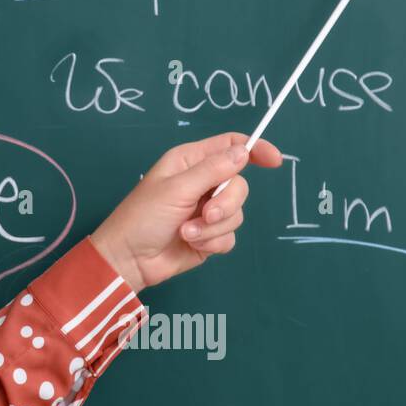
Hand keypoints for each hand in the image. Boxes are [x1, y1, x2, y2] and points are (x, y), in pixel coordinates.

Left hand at [88, 132, 281, 292]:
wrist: (130, 259)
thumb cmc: (143, 217)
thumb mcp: (176, 189)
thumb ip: (212, 171)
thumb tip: (243, 152)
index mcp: (190, 162)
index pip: (230, 146)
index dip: (254, 150)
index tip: (275, 160)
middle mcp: (201, 183)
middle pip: (239, 185)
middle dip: (226, 203)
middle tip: (206, 214)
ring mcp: (207, 210)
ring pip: (236, 213)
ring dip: (213, 228)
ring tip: (186, 232)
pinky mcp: (210, 235)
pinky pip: (229, 236)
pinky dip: (212, 242)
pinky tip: (192, 244)